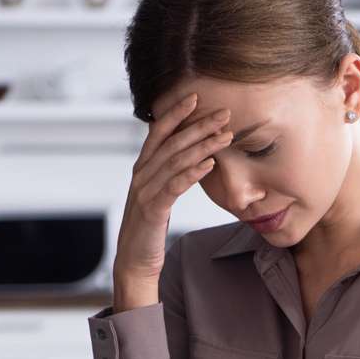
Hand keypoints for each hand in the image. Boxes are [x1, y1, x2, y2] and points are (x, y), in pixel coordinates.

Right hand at [112, 92, 233, 285]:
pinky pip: (174, 186)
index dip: (176, 113)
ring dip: (203, 146)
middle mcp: (141, 175)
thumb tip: (189, 159)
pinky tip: (210, 164)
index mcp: (143, 168)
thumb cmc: (149, 228)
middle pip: (172, 143)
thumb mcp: (158, 196)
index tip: (196, 97)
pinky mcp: (152, 210)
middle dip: (198, 126)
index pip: (159, 132)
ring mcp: (145, 191)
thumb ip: (168, 175)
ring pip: (176, 161)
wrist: (134, 261)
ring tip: (225, 136)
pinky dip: (192, 173)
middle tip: (223, 114)